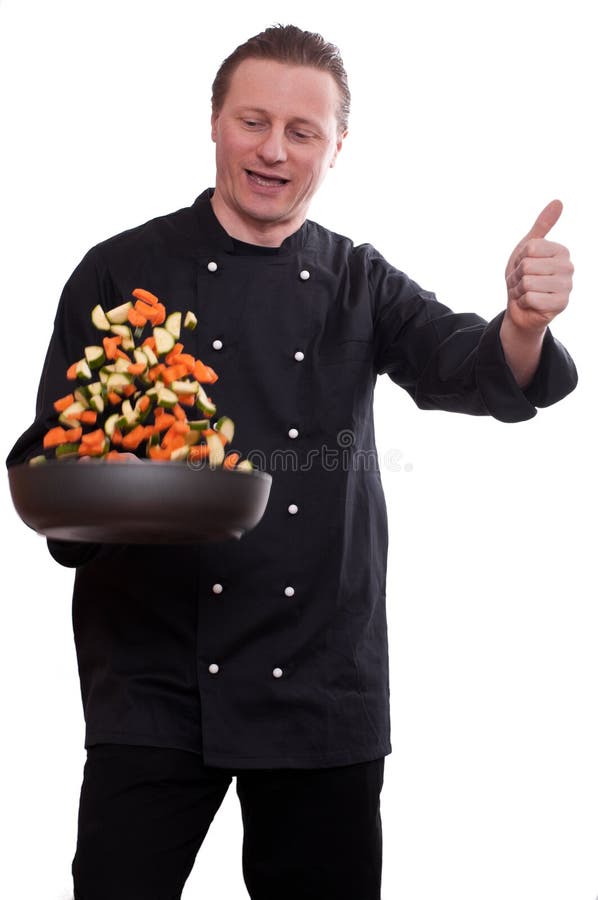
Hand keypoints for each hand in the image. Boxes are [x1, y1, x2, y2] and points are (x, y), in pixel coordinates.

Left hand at [504, 199, 573, 333]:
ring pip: (528, 282)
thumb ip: (542, 225)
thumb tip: (558, 201)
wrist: (520, 307)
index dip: (519, 259)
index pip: (530, 248)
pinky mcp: (561, 305)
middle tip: (522, 282)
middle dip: (517, 276)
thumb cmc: (524, 276)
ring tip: (525, 292)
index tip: (523, 266)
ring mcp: (567, 287)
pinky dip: (523, 302)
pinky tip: (529, 303)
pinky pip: (531, 298)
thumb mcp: (528, 248)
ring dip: (519, 290)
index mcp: (562, 251)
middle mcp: (568, 267)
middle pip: (527, 265)